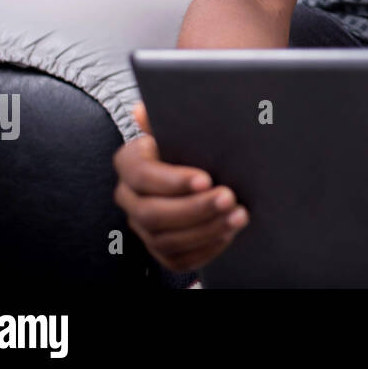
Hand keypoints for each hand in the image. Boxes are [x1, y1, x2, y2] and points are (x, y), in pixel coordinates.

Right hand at [112, 102, 249, 271]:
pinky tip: (228, 233)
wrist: (202, 166)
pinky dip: (205, 248)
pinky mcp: (159, 248)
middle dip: (195, 208)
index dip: (174, 181)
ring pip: (165, 239)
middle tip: (229, 198)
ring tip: (238, 216)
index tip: (207, 179)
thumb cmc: (191, 141)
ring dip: (205, 230)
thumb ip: (166, 117)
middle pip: (152, 213)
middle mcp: (129, 197)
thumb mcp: (181, 125)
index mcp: (130, 163)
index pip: (143, 175)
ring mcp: (142, 226)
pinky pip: (177, 258)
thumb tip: (143, 110)